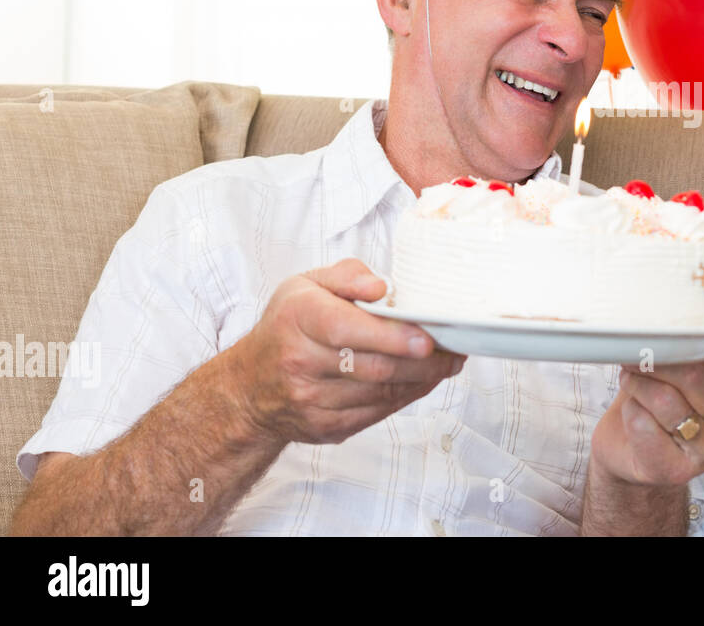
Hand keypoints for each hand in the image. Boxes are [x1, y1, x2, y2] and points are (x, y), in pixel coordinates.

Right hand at [227, 258, 464, 444]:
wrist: (249, 387)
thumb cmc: (287, 327)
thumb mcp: (306, 285)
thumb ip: (347, 276)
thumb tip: (380, 286)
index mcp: (297, 318)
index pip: (346, 328)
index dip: (390, 336)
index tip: (427, 339)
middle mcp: (300, 361)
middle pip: (373, 366)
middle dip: (423, 362)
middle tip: (454, 350)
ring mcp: (311, 400)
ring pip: (380, 393)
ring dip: (422, 380)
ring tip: (447, 362)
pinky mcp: (325, 427)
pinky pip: (377, 413)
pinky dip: (407, 397)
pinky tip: (423, 381)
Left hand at [591, 299, 703, 487]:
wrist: (629, 443)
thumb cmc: (667, 390)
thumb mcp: (699, 357)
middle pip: (696, 377)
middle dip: (658, 357)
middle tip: (640, 350)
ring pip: (664, 399)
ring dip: (638, 382)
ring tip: (634, 378)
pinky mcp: (674, 468)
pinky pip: (644, 424)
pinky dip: (630, 409)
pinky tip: (634, 411)